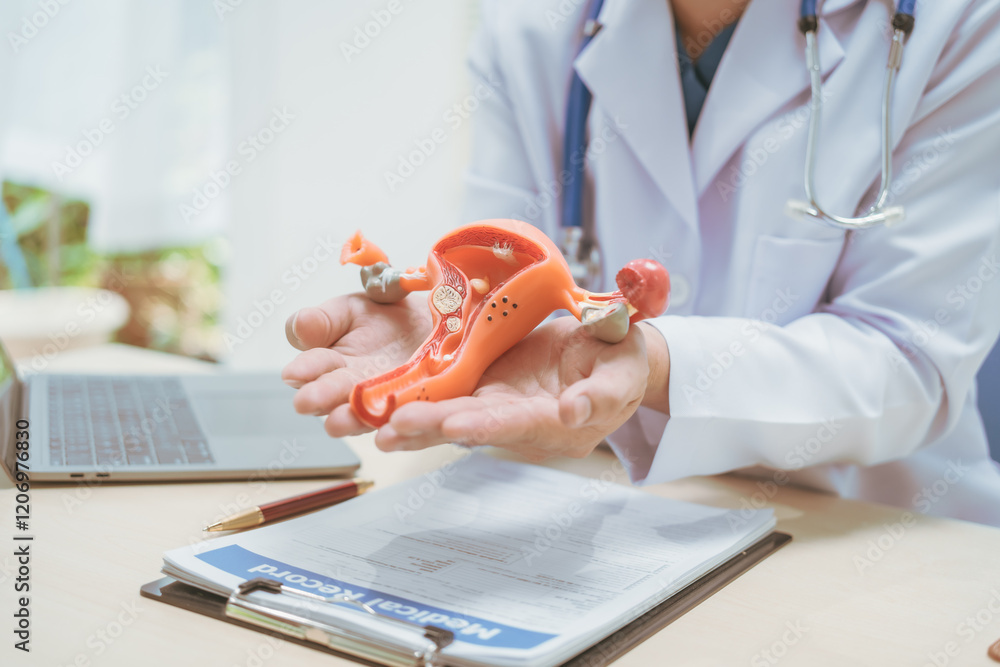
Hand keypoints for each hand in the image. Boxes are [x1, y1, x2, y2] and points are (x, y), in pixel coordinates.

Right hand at [281, 293, 431, 434]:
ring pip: (362, 416)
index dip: (305, 369)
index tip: (294, 373)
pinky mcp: (410, 408)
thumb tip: (299, 324)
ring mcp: (380, 401)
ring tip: (338, 421)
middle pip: (333, 396)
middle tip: (307, 401)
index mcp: (329, 363)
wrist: (430, 321)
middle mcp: (350, 388)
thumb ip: (323, 320)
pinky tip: (389, 426)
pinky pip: (402, 418)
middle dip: (321, 398)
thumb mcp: (350, 310)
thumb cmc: (382, 317)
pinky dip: (395, 423)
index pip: (313, 367)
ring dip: (350, 419)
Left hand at [373, 316, 669, 460]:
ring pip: (457, 420)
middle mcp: (528, 426)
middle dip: (436, 427)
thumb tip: (575, 410)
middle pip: (479, 428)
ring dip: (417, 424)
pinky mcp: (488, 395)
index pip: (524, 424)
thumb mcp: (626, 368)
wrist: (607, 353)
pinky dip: (418, 407)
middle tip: (396, 428)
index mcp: (566, 422)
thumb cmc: (623, 357)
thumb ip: (604, 392)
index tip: (457, 426)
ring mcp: (504, 412)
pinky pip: (451, 403)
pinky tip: (383, 412)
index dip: (490, 425)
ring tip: (378, 427)